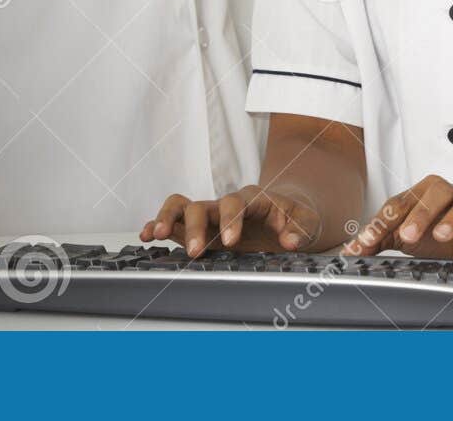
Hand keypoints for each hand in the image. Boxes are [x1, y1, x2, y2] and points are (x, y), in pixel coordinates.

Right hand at [141, 187, 321, 256]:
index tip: (230, 241)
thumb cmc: (294, 219)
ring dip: (167, 218)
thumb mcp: (306, 223)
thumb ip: (300, 230)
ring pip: (182, 206)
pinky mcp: (199, 227)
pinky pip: (174, 220)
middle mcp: (227, 205)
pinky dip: (157, 223)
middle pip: (203, 205)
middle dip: (196, 227)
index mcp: (254, 200)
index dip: (231, 220)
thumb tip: (290, 241)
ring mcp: (211, 215)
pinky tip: (146, 236)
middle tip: (194, 252)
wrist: (287, 217)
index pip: (237, 203)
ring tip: (155, 235)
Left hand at [343, 174, 452, 259]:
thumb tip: (350, 249)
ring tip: (443, 234)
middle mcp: (449, 195)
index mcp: (423, 196)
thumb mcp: (410, 238)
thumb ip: (382, 241)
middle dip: (418, 213)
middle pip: (434, 192)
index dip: (382, 221)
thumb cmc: (445, 235)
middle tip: (406, 236)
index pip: (400, 202)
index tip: (366, 242)